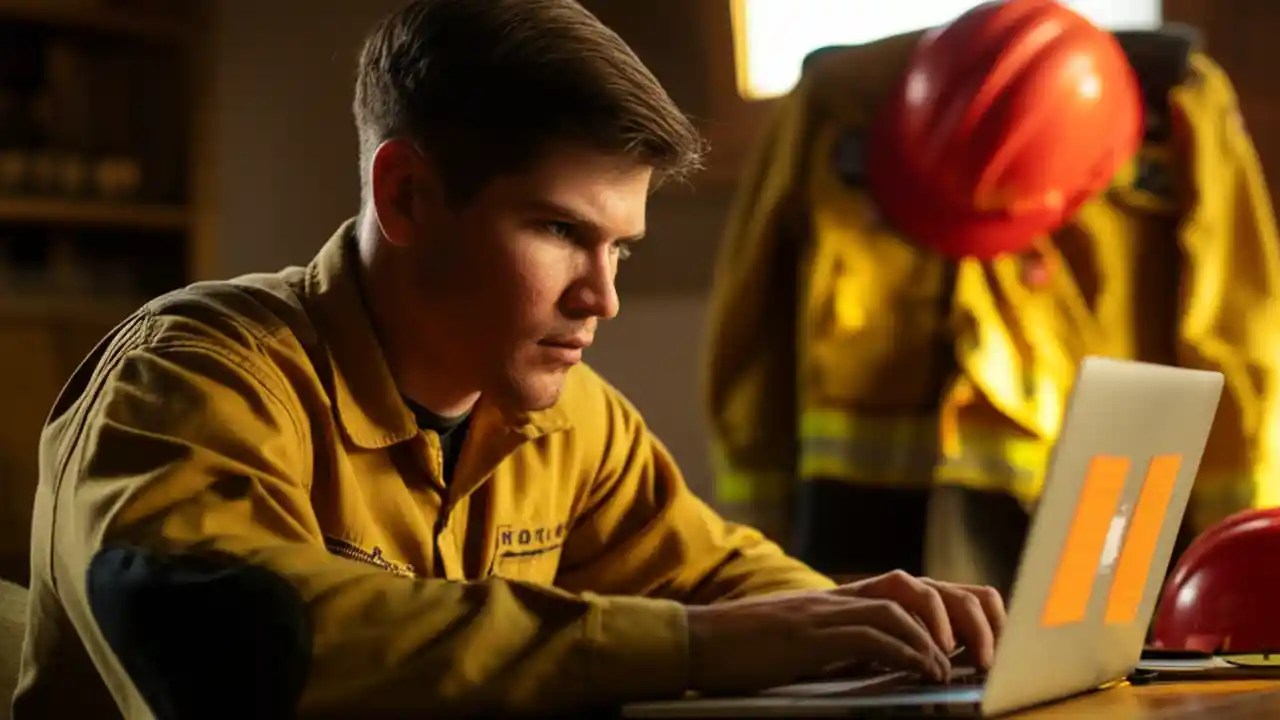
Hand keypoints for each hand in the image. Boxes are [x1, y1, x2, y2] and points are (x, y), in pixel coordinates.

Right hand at [684, 570, 1005, 695]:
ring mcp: (827, 611)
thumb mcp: (812, 644)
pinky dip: (907, 652)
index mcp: (847, 598)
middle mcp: (843, 596)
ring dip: (941, 638)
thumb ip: (851, 644)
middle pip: (925, 587)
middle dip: (966, 618)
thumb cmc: (749, 649)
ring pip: (905, 605)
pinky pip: (873, 633)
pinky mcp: (812, 634)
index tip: (989, 643)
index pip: (920, 588)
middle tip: (988, 656)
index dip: (962, 608)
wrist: (697, 642)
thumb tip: (899, 663)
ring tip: (958, 668)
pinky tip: (926, 671)